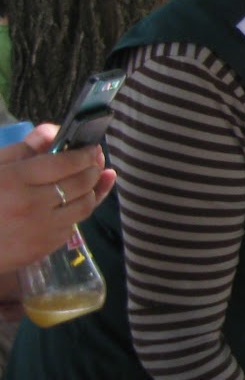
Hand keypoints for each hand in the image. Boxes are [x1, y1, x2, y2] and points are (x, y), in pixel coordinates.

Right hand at [0, 124, 116, 273]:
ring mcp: (41, 229)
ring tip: (91, 179)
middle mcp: (32, 205)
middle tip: (94, 161)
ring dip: (92, 191)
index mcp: (14, 180)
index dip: (84, 153)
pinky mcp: (44, 248)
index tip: (90, 148)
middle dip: (93, 169)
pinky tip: (76, 203)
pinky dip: (76, 213)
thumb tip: (52, 131)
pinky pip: (71, 226)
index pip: (65, 162)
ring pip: (84, 206)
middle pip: (80, 183)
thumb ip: (22, 149)